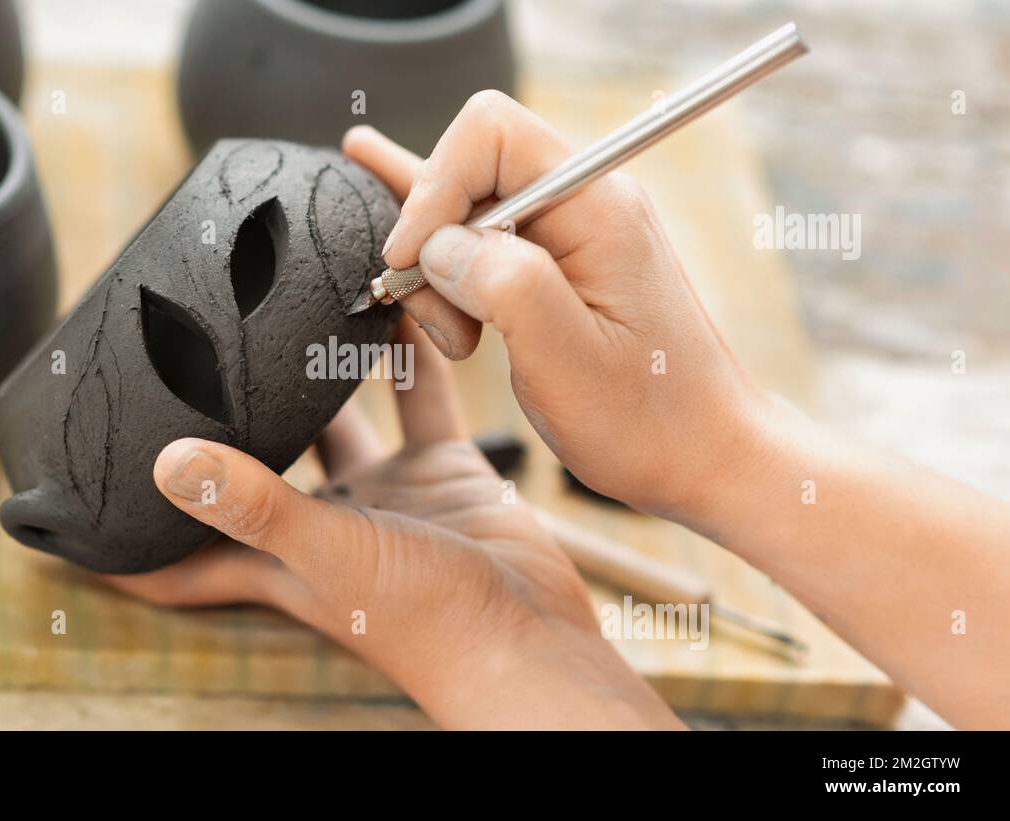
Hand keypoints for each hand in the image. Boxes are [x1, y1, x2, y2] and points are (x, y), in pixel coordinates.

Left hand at [107, 317, 681, 729]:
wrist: (533, 637)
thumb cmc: (429, 622)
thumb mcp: (329, 556)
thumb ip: (255, 506)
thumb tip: (164, 463)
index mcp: (276, 557)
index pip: (180, 554)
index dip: (125, 539)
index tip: (73, 502)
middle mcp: (321, 522)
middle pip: (254, 461)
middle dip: (225, 414)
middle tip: (190, 349)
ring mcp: (383, 495)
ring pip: (337, 419)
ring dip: (316, 371)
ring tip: (291, 304)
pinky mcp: (439, 472)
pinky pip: (416, 401)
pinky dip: (406, 358)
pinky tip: (393, 305)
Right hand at [343, 92, 772, 521]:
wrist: (705, 456)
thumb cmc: (650, 420)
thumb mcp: (568, 361)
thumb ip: (504, 285)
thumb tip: (437, 246)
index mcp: (597, 208)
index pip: (489, 134)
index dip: (433, 187)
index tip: (408, 263)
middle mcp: (584, 204)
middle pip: (469, 171)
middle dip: (431, 240)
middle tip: (447, 327)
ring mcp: (570, 233)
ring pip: (467, 212)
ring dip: (440, 274)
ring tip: (461, 344)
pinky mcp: (556, 267)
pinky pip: (485, 238)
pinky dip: (444, 255)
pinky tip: (393, 212)